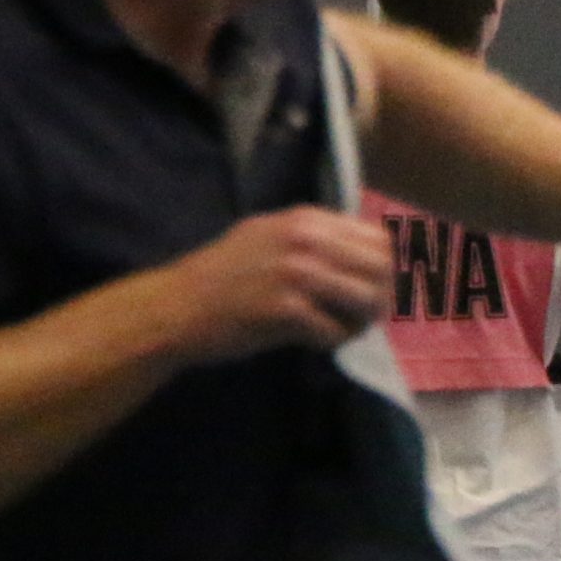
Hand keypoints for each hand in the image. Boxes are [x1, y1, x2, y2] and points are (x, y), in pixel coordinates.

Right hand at [171, 206, 393, 360]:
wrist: (174, 308)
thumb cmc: (225, 277)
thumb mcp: (269, 238)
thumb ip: (319, 240)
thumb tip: (378, 254)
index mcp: (305, 219)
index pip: (379, 239)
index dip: (385, 269)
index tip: (373, 290)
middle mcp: (304, 239)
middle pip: (382, 269)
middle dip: (380, 298)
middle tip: (360, 317)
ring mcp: (296, 272)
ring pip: (368, 300)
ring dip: (359, 322)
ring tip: (337, 329)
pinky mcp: (286, 308)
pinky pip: (336, 331)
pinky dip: (331, 341)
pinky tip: (311, 340)